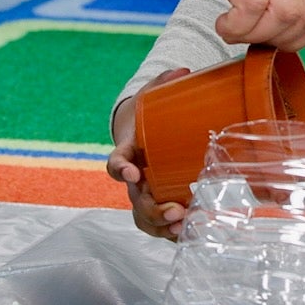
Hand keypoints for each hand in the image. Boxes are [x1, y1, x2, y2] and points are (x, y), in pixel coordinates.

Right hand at [108, 69, 189, 238]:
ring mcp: (143, 194)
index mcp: (127, 153)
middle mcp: (133, 179)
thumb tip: (182, 71)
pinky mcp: (157, 204)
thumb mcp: (150, 97)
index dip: (121, 169)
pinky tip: (189, 233)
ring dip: (161, 226)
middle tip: (175, 210)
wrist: (140, 134)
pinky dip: (171, 233)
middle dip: (152, 209)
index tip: (133, 172)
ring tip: (183, 225)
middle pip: (134, 200)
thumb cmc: (146, 116)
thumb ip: (163, 84)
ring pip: (144, 218)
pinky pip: (158, 225)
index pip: (115, 164)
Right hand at [145, 0, 304, 50]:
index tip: (265, 34)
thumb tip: (266, 30)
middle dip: (277, 41)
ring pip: (285, 16)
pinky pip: (252, 7)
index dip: (297, 37)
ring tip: (231, 27)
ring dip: (255, 35)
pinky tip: (221, 21)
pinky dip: (236, 27)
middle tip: (246, 33)